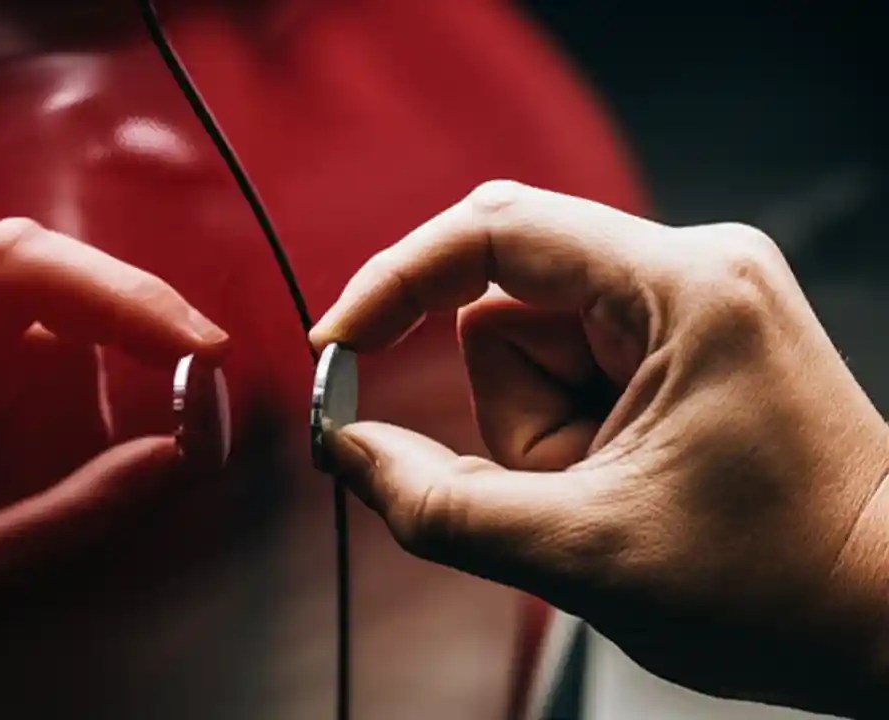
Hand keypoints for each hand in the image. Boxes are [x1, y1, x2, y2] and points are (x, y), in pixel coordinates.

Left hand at [0, 218, 228, 683]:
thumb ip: (56, 524)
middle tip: (205, 391)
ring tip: (96, 487)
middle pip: (35, 290)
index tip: (194, 345)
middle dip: (131, 336)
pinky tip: (77, 490)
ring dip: (103, 410)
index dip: (111, 293)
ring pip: (55, 347)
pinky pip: (47, 399)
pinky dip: (85, 442)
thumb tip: (174, 460)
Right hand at [310, 180, 888, 715]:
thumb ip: (438, 505)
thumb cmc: (778, 587)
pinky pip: (572, 371)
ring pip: (535, 352)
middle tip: (572, 491)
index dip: (397, 280)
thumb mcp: (582, 555)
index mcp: (682, 289)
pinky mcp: (687, 341)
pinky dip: (569, 436)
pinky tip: (630, 483)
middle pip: (509, 313)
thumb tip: (346, 449)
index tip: (338, 342)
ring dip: (543, 436)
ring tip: (615, 497)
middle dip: (514, 416)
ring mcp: (692, 305)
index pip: (495, 231)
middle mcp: (692, 271)